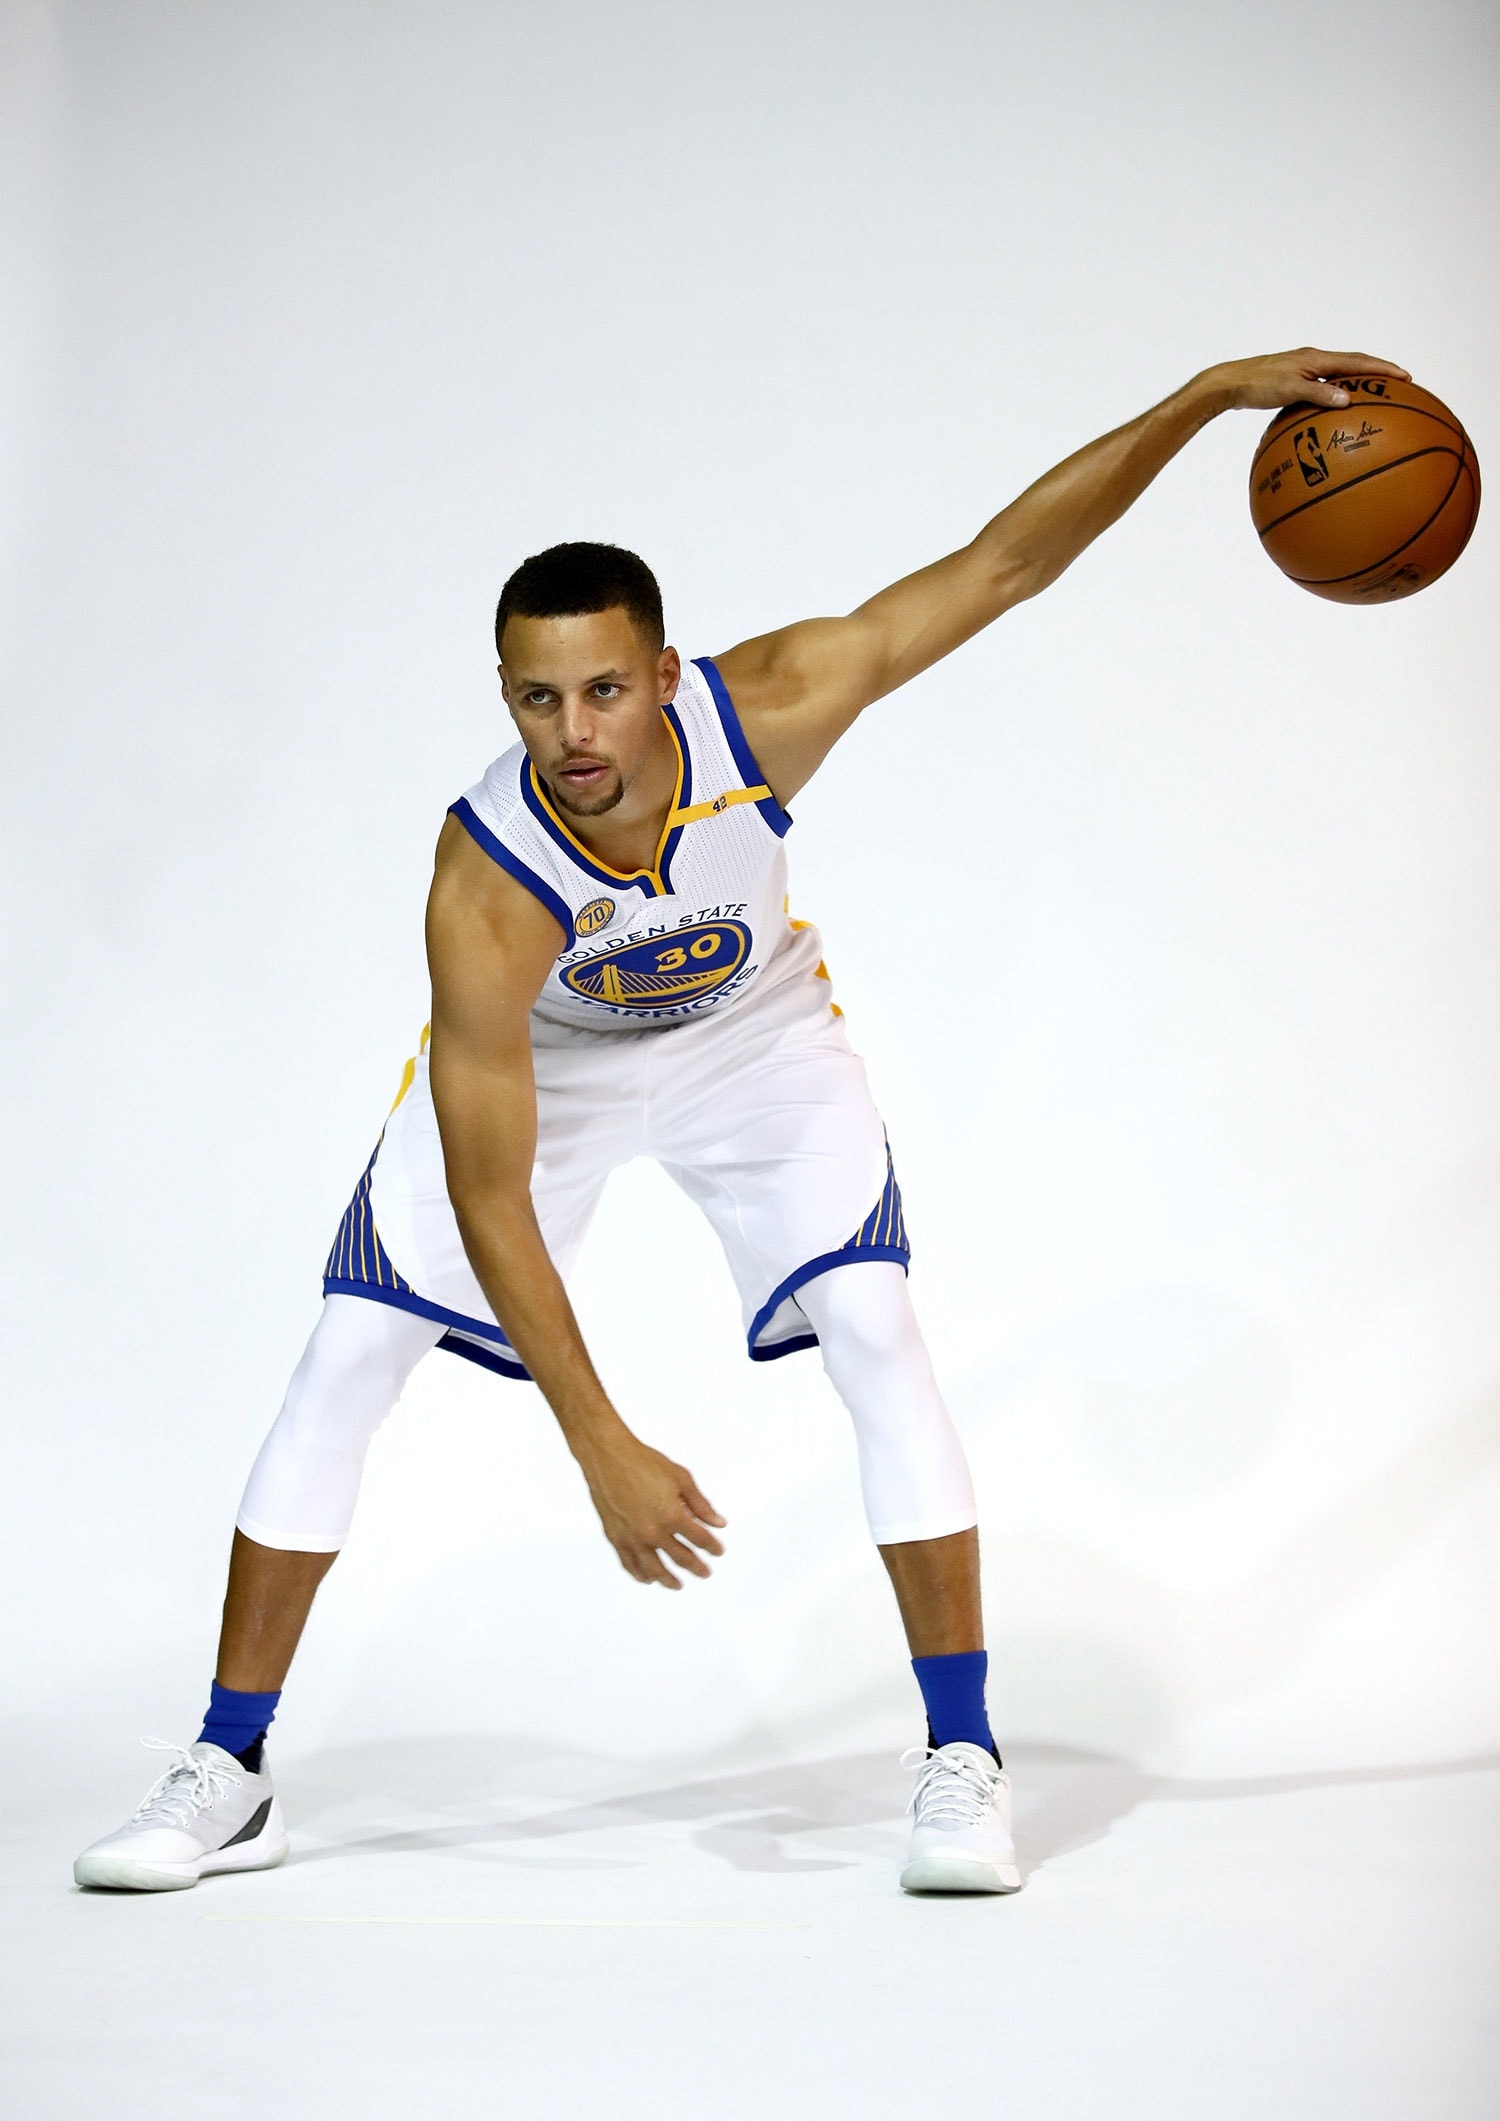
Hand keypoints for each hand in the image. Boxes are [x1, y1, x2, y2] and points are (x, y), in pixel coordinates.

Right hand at [576, 1429, 726, 1587]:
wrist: (608, 1456)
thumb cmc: (644, 1462)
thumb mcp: (681, 1478)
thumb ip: (701, 1504)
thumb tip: (718, 1523)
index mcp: (672, 1515)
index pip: (700, 1539)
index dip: (712, 1547)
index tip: (718, 1551)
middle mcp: (653, 1531)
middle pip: (680, 1557)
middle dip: (696, 1567)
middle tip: (705, 1573)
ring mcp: (632, 1537)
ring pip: (654, 1569)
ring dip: (668, 1580)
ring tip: (678, 1585)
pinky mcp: (615, 1538)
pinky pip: (629, 1564)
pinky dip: (640, 1574)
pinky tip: (648, 1578)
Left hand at [1200, 346, 1410, 415]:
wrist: (1229, 383)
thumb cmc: (1256, 385)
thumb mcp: (1289, 389)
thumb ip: (1318, 393)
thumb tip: (1348, 399)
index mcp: (1316, 358)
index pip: (1358, 361)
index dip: (1382, 368)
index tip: (1405, 376)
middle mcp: (1313, 359)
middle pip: (1354, 364)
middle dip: (1378, 372)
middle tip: (1400, 383)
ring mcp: (1304, 369)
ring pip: (1339, 374)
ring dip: (1359, 381)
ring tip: (1376, 394)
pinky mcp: (1294, 380)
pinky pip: (1324, 385)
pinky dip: (1337, 394)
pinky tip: (1338, 409)